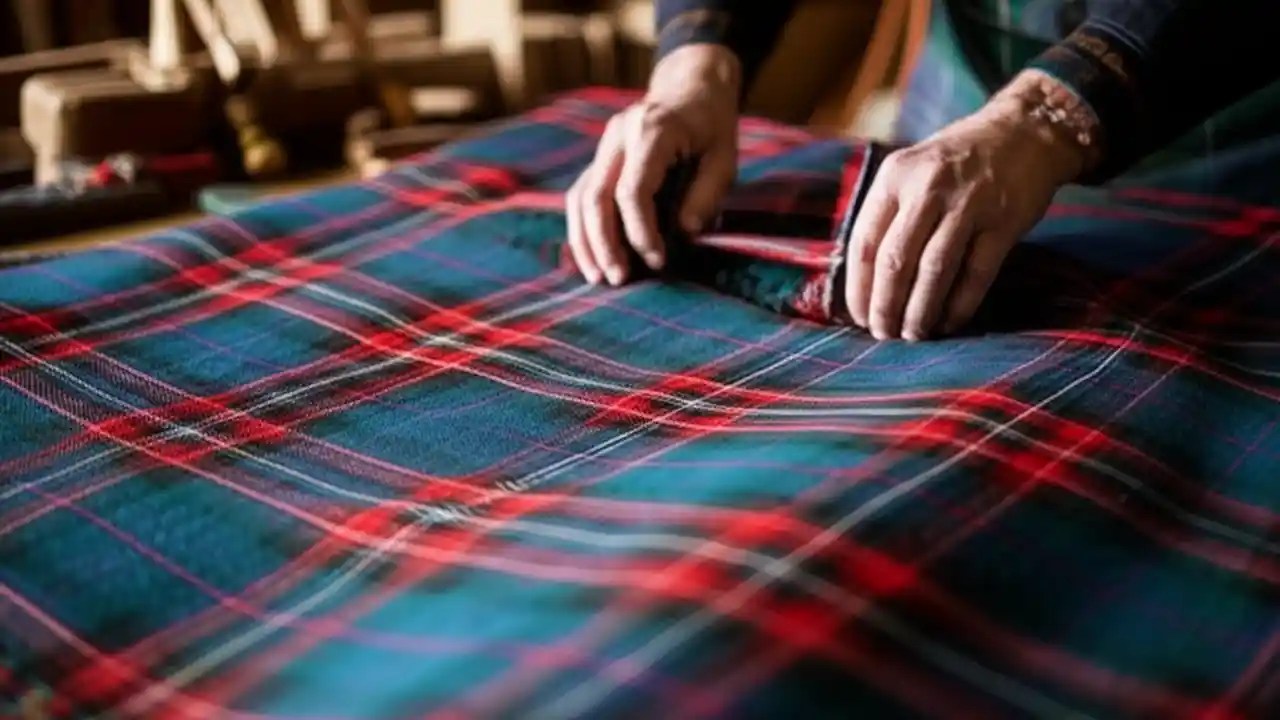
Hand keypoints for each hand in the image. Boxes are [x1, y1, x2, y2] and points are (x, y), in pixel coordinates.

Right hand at [566, 45, 741, 284]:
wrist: (691, 86)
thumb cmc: (712, 126)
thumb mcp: (725, 157)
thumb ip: (706, 194)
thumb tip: (683, 233)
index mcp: (653, 130)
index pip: (632, 189)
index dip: (641, 231)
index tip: (658, 261)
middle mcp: (620, 134)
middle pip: (595, 195)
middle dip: (603, 243)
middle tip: (617, 280)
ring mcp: (605, 145)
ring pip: (580, 197)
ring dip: (585, 240)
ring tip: (597, 277)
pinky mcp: (601, 157)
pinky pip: (581, 195)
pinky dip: (583, 228)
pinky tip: (591, 257)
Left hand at [845, 70, 1096, 340]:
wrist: (1026, 129)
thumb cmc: (958, 160)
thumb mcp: (913, 169)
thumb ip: (889, 213)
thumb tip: (865, 280)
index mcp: (895, 176)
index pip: (865, 243)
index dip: (859, 288)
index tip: (858, 317)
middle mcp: (927, 187)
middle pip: (896, 261)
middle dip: (886, 307)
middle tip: (884, 335)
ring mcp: (968, 203)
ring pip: (934, 270)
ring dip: (920, 311)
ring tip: (913, 335)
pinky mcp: (1003, 221)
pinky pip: (976, 273)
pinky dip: (960, 304)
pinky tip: (949, 323)